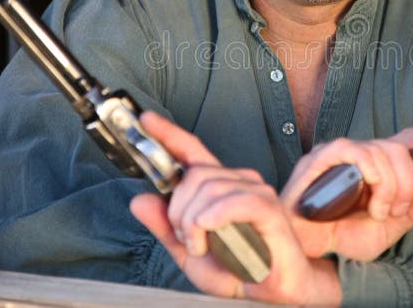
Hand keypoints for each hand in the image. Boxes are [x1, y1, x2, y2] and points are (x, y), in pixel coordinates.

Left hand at [130, 111, 341, 304]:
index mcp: (218, 187)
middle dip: (178, 210)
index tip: (146, 121)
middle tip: (187, 239)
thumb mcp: (189, 252)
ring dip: (194, 223)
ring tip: (201, 246)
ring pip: (209, 188)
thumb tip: (140, 200)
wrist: (271, 292)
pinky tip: (208, 233)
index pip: (192, 151)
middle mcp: (238, 181)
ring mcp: (255, 192)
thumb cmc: (239, 270)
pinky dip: (213, 219)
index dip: (168, 134)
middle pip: (194, 174)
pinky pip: (232, 202)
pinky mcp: (268, 208)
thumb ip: (165, 227)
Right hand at [281, 107, 412, 260]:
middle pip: (400, 147)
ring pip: (383, 151)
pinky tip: (368, 199)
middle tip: (399, 209)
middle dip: (409, 182)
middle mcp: (362, 155)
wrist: (307, 250)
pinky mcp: (323, 156)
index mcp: (378, 169)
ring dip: (391, 187)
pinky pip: (359, 153)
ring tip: (380, 212)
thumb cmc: (338, 237)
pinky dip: (372, 176)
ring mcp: (342, 153)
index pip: (408, 140)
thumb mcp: (386, 231)